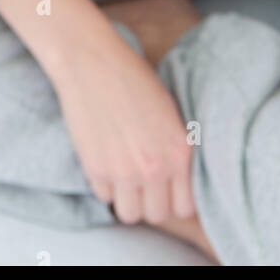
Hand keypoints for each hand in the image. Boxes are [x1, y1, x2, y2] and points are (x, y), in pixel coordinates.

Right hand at [54, 28, 195, 225]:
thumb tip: (179, 176)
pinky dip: (106, 185)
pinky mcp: (96, 170)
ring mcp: (124, 172)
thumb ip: (175, 147)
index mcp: (180, 151)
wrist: (93, 64)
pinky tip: (106, 160)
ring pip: (130, 215)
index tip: (169, 189)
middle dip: (152, 202)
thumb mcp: (170, 110)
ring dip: (128, 199)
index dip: (176, 199)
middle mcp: (155, 168)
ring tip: (125, 176)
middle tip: (145, 183)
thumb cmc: (134, 78)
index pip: (186, 206)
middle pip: (158, 215)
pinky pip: (105, 197)